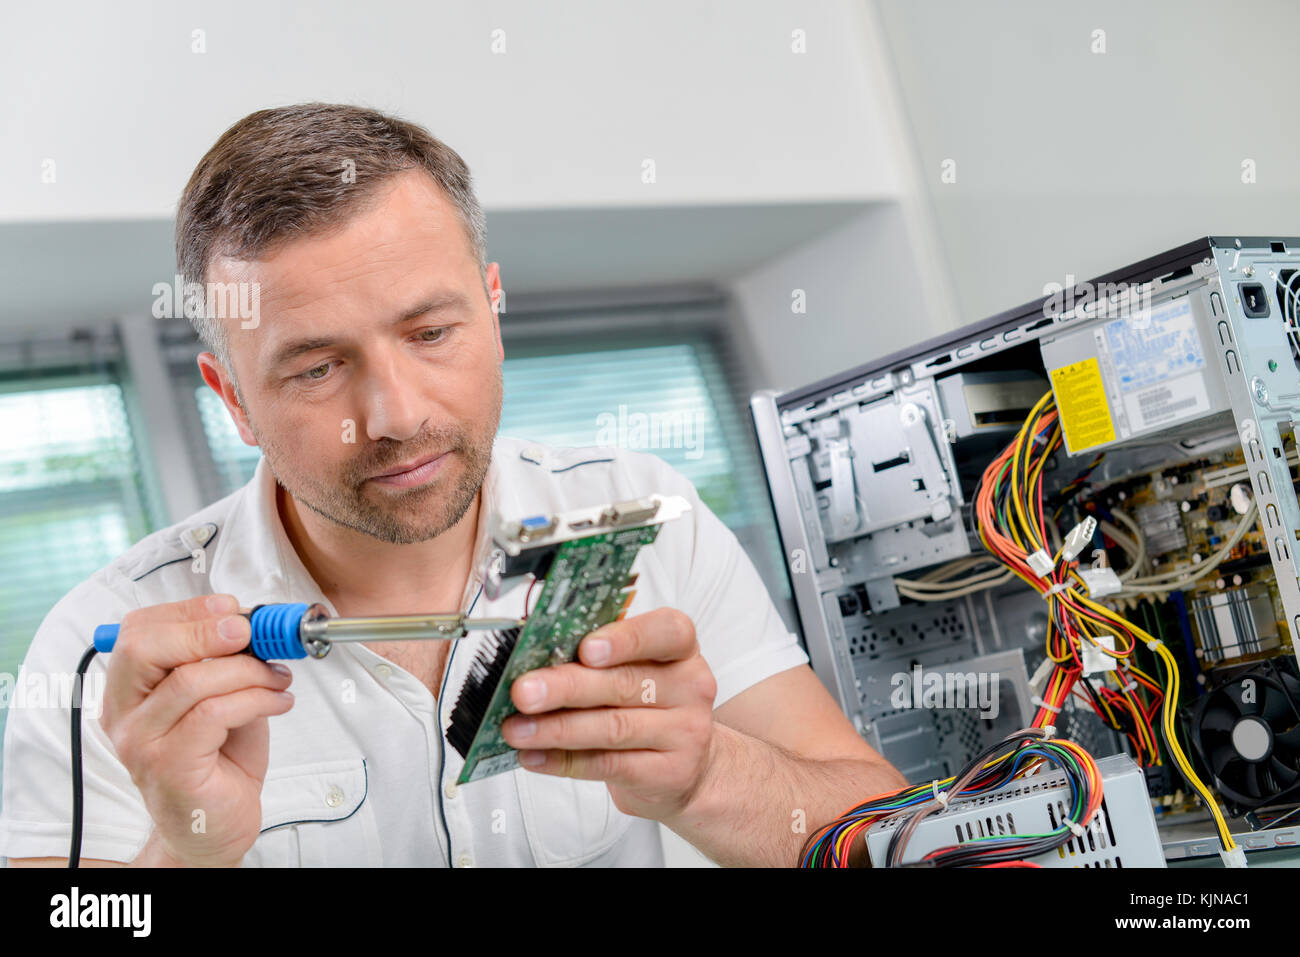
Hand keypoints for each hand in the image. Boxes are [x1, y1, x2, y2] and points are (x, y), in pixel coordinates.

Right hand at [98, 593, 294, 865]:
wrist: (215, 824)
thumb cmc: (218, 759)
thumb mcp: (222, 696)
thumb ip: (224, 661)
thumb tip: (253, 623)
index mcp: (128, 690)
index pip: (138, 631)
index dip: (188, 611)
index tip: (233, 609)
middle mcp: (124, 714)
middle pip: (145, 648)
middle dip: (205, 629)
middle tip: (250, 634)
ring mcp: (141, 743)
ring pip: (192, 680)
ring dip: (249, 670)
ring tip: (278, 677)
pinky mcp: (169, 767)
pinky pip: (214, 713)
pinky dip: (257, 698)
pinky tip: (279, 701)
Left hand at [501, 606, 717, 820]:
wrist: (686, 768)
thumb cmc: (649, 706)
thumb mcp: (636, 669)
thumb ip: (596, 656)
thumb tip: (534, 658)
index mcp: (680, 649)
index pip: (667, 631)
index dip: (626, 638)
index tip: (585, 648)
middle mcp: (690, 686)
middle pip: (625, 682)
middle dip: (566, 686)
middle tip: (524, 691)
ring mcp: (684, 732)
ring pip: (613, 727)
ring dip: (557, 728)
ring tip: (516, 728)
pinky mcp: (669, 773)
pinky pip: (608, 765)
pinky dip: (564, 760)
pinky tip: (534, 756)